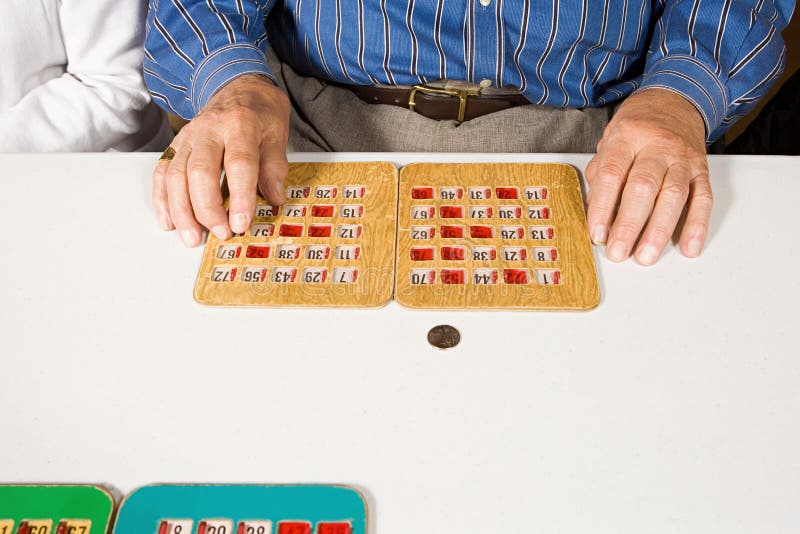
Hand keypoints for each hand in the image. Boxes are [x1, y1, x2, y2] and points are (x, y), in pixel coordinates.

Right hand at [153, 74, 289, 245]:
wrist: (237, 83)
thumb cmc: (260, 110)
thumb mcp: (278, 132)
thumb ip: (275, 166)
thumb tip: (275, 198)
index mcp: (240, 124)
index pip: (239, 163)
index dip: (240, 197)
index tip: (242, 223)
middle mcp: (209, 129)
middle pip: (201, 172)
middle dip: (208, 209)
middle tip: (222, 233)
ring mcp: (189, 137)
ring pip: (175, 175)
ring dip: (182, 211)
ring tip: (192, 237)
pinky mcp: (177, 145)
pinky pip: (162, 172)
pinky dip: (162, 199)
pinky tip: (169, 221)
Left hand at [585, 88, 712, 264]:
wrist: (674, 101)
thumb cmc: (637, 127)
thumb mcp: (609, 141)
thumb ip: (601, 175)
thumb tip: (597, 215)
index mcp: (627, 137)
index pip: (612, 174)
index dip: (601, 208)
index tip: (596, 234)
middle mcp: (657, 146)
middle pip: (643, 187)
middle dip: (629, 224)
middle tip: (618, 252)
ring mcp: (682, 158)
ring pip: (674, 195)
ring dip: (659, 230)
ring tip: (646, 256)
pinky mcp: (702, 170)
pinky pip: (703, 198)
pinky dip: (697, 225)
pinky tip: (688, 247)